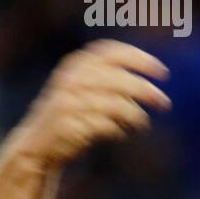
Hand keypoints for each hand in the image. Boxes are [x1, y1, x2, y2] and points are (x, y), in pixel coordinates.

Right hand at [13, 40, 170, 168]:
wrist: (35, 145)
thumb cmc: (68, 115)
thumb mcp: (82, 88)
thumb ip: (108, 77)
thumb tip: (150, 78)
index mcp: (74, 65)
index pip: (112, 52)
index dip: (140, 59)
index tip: (162, 73)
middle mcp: (70, 80)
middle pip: (119, 80)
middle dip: (146, 91)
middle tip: (164, 103)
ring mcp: (68, 103)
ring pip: (116, 105)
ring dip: (135, 115)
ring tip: (142, 123)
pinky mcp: (69, 126)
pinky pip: (106, 126)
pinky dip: (118, 130)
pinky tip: (120, 133)